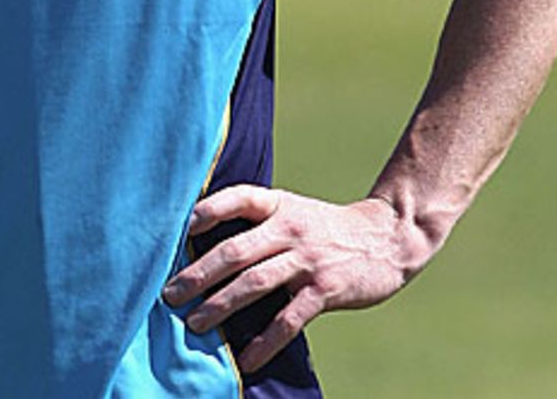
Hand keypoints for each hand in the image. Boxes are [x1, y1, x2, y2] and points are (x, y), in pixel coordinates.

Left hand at [162, 185, 416, 372]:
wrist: (388, 238)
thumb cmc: (327, 228)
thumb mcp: (293, 211)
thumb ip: (259, 223)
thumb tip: (207, 246)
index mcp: (278, 205)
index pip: (237, 198)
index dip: (206, 210)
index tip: (177, 229)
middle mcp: (289, 228)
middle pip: (235, 250)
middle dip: (198, 273)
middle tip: (169, 293)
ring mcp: (307, 259)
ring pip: (255, 283)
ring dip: (220, 305)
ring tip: (194, 324)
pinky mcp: (326, 290)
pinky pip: (289, 319)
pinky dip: (266, 341)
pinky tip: (247, 358)